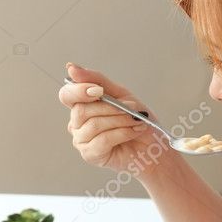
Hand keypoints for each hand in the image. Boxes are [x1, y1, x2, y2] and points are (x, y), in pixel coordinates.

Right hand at [59, 62, 176, 174]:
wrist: (153, 144)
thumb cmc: (137, 119)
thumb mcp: (120, 94)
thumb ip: (97, 80)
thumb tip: (71, 67)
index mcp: (82, 105)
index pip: (67, 95)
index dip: (79, 91)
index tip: (99, 91)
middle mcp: (77, 123)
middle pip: (81, 110)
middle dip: (111, 108)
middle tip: (131, 110)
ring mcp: (82, 140)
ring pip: (94, 125)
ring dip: (120, 121)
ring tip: (136, 121)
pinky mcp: (90, 155)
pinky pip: (102, 140)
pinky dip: (122, 133)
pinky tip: (134, 131)